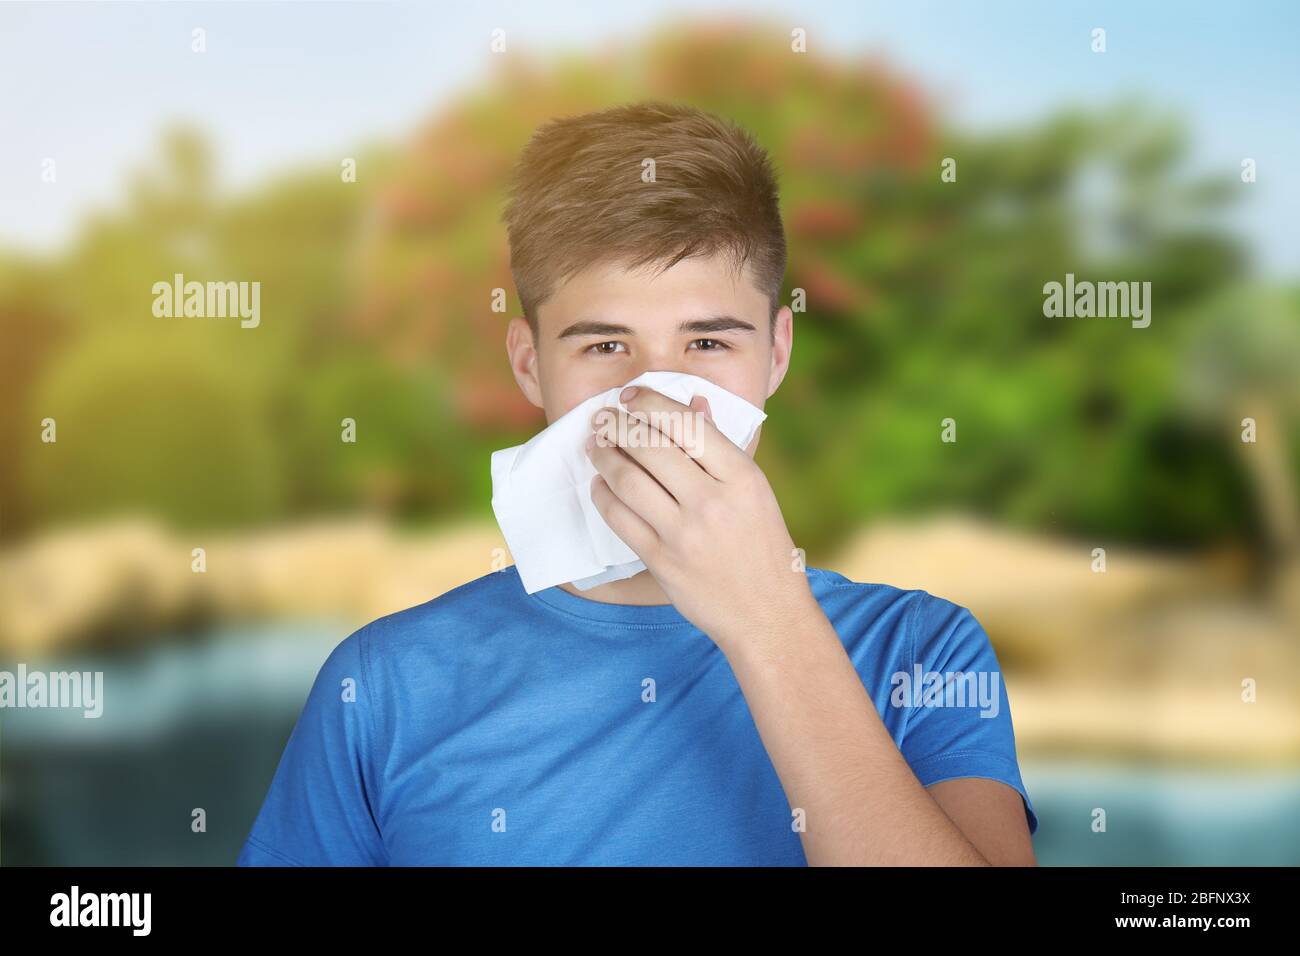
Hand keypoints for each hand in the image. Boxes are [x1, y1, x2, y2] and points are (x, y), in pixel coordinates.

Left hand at [584, 384, 816, 649]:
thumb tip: (694, 404)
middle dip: (618, 425)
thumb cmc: (762, 546)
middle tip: (603, 417)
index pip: (687, 424)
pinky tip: (600, 484)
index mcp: (743, 478)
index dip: (651, 403)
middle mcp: (713, 502)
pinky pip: (619, 518)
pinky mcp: (661, 561)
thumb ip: (722, 448)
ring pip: (628, 480)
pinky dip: (603, 495)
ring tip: (596, 446)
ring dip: (604, 456)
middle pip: (650, 446)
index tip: (631, 396)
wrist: (766, 614)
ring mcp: (684, 534)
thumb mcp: (755, 492)